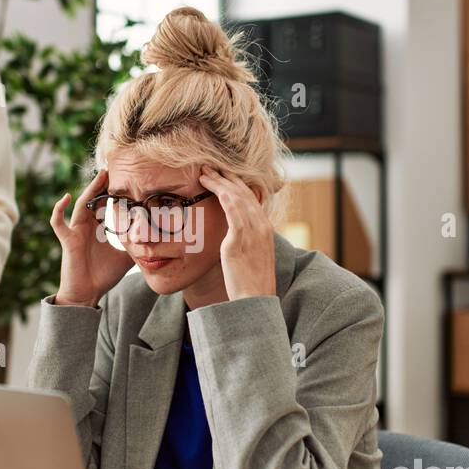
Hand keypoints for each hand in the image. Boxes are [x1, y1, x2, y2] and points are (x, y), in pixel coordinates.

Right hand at [50, 167, 133, 306]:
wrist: (88, 294)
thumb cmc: (103, 276)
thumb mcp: (126, 257)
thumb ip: (136, 246)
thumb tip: (156, 240)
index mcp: (98, 228)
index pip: (105, 205)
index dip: (113, 193)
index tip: (126, 180)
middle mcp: (86, 226)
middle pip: (94, 199)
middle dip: (103, 185)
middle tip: (115, 168)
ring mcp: (75, 232)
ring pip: (81, 205)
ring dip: (90, 190)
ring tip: (101, 175)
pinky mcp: (68, 241)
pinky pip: (59, 223)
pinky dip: (58, 210)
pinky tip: (65, 197)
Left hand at [198, 166, 275, 300]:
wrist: (255, 300)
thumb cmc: (250, 283)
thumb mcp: (250, 257)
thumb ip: (242, 242)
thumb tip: (229, 238)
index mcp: (265, 229)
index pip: (251, 198)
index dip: (235, 184)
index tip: (222, 175)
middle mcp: (262, 227)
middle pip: (244, 193)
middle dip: (225, 177)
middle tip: (209, 167)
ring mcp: (253, 233)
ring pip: (237, 198)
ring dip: (219, 182)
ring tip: (204, 174)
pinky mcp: (240, 241)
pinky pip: (233, 212)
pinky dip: (224, 196)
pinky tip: (213, 187)